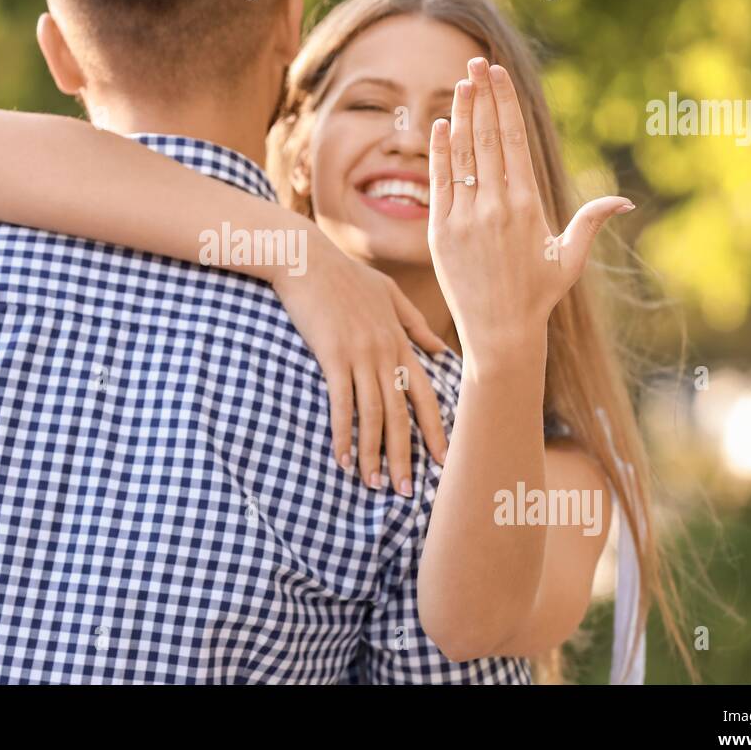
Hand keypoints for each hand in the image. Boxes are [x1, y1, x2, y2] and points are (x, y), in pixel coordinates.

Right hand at [271, 231, 448, 496]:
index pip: (426, 394)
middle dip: (406, 455)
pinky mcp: (332, 355)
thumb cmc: (344, 275)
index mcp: (400, 341)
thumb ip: (415, 323)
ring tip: (375, 485)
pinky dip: (342, 434)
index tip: (443, 461)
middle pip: (401, 413)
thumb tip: (440, 350)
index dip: (435, 430)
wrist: (307, 258)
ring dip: (373, 454)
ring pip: (373, 414)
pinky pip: (341, 403)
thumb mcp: (388, 293)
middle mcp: (385, 352)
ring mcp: (360, 354)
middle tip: (408, 491)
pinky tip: (341, 459)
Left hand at [427, 57, 632, 365]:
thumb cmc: (538, 296)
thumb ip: (590, 223)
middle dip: (480, 96)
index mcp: (527, 204)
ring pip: (462, 155)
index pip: (513, 140)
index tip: (497, 75)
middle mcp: (495, 206)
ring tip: (459, 85)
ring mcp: (465, 218)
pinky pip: (439, 184)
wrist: (499, 332)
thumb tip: (623, 201)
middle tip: (475, 63)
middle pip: (486, 138)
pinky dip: (439, 153)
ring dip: (459, 116)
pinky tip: (439, 126)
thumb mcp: (568, 259)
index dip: (504, 103)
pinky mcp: (441, 232)